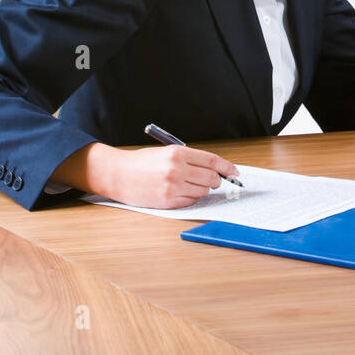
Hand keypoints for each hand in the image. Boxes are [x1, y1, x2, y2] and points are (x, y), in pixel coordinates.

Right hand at [54, 142, 239, 208]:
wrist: (119, 175)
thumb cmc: (143, 162)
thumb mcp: (167, 153)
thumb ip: (190, 159)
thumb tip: (215, 169)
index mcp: (177, 153)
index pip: (212, 160)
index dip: (226, 167)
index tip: (235, 172)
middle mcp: (177, 170)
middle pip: (211, 178)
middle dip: (215, 180)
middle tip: (212, 180)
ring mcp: (173, 187)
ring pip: (203, 192)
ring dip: (202, 189)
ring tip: (189, 184)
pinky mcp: (168, 202)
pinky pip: (191, 201)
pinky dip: (191, 198)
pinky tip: (181, 192)